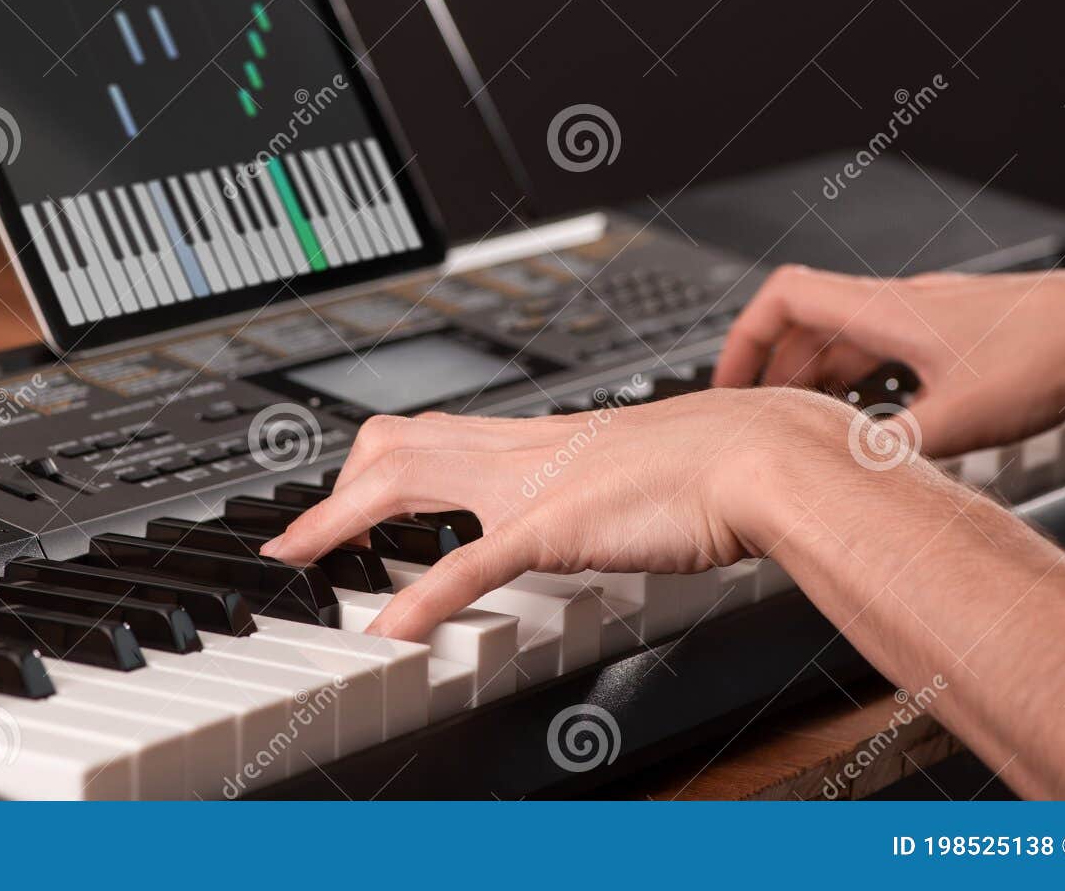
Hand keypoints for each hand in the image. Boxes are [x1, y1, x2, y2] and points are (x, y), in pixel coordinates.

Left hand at [259, 387, 860, 640]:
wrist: (767, 453)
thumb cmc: (725, 462)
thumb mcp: (640, 471)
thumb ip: (604, 485)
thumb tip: (599, 506)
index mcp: (543, 438)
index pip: (434, 434)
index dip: (374, 462)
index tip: (343, 492)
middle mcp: (525, 449)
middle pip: (396, 446)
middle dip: (335, 491)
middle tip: (297, 538)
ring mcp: (534, 483)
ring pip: (407, 483)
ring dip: (344, 524)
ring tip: (302, 564)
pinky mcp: (557, 524)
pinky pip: (469, 562)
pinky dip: (420, 598)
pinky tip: (390, 630)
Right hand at [713, 265, 1064, 455]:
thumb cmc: (1051, 355)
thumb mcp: (957, 420)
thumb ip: (889, 453)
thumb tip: (844, 485)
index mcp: (884, 310)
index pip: (783, 299)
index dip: (744, 340)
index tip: (729, 381)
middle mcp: (901, 305)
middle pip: (810, 323)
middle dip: (777, 369)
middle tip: (761, 413)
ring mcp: (931, 317)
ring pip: (852, 338)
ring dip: (822, 376)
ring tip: (810, 421)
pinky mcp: (961, 336)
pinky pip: (890, 351)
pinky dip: (867, 380)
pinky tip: (882, 418)